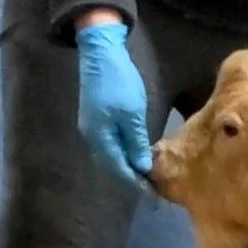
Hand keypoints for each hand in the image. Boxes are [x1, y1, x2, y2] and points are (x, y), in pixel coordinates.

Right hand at [75, 21, 152, 190]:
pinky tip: (138, 158)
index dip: (136, 184)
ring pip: (111, 158)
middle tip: (154, 191)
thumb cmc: (119, 82)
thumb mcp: (132, 114)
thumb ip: (136, 143)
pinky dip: (124, 156)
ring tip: (148, 179)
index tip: (155, 195)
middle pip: (113, 167)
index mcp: (100, 138)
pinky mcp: (97, 121)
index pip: (119, 170)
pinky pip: (111, 146)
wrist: (100, 52)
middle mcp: (92, 137)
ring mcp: (92, 129)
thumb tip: (142, 168)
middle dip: (132, 180)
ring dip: (128, 169)